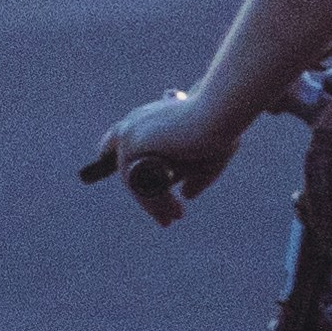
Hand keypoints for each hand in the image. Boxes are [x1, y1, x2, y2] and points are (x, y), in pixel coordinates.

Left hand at [84, 88, 247, 224]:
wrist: (219, 112)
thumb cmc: (219, 127)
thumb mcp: (206, 156)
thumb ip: (194, 174)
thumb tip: (186, 194)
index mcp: (147, 118)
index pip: (117, 142)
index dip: (112, 159)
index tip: (114, 176)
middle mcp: (133, 123)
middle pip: (127, 168)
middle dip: (146, 195)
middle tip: (165, 216)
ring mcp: (130, 134)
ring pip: (135, 181)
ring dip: (153, 204)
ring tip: (172, 218)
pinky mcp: (133, 146)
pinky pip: (139, 186)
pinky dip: (155, 204)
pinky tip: (171, 214)